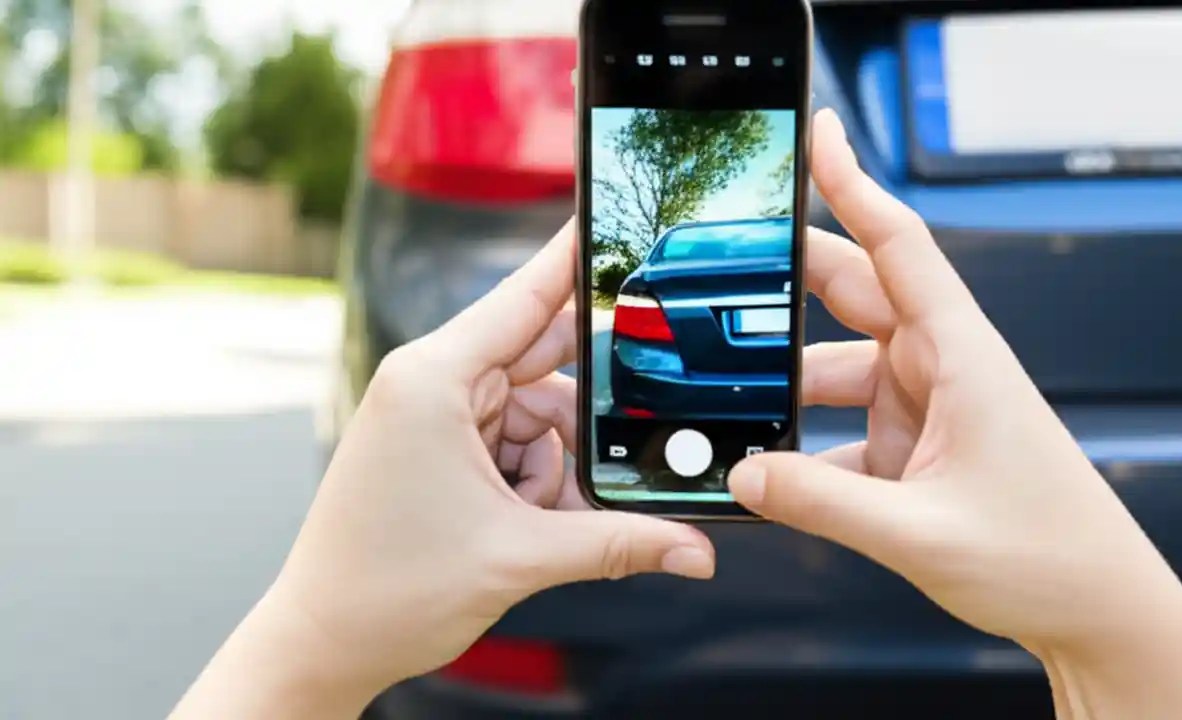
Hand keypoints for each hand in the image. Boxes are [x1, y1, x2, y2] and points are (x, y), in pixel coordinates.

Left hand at [172, 223, 713, 719]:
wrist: (322, 643)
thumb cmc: (382, 591)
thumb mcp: (518, 558)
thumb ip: (617, 544)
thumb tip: (694, 548)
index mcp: (434, 379)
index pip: (526, 296)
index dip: (577, 256)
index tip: (616, 216)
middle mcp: (431, 384)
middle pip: (541, 361)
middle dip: (584, 411)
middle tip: (633, 434)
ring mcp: (433, 416)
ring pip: (535, 412)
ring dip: (557, 466)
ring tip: (545, 522)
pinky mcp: (438, 448)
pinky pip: (513, 442)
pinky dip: (536, 481)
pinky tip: (531, 523)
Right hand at [731, 110, 1181, 718]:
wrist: (1096, 610)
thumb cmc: (1046, 556)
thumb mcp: (921, 533)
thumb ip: (822, 502)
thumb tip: (745, 473)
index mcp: (960, 357)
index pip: (899, 247)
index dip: (852, 186)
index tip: (814, 137)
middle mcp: (941, 367)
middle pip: (852, 295)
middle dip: (784, 282)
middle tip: (714, 276)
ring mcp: (925, 406)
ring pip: (834, 367)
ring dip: (785, 385)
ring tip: (726, 403)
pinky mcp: (913, 446)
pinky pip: (840, 429)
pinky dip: (803, 446)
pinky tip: (768, 472)